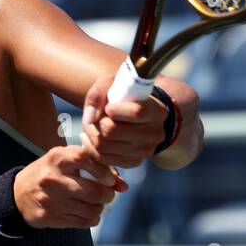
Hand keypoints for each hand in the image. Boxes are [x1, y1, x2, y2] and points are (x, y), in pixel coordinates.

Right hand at [14, 143, 127, 229]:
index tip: (110, 179)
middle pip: (94, 191)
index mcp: (56, 158)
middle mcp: (52, 178)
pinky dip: (92, 219)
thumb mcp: (67, 162)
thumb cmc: (50, 173)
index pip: (86, 159)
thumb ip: (96, 168)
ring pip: (91, 210)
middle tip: (107, 194)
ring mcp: (50, 200)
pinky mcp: (50, 217)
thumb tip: (124, 186)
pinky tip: (87, 213)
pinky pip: (83, 222)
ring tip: (95, 203)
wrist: (18, 195)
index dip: (104, 171)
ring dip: (100, 208)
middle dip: (108, 195)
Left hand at [81, 72, 202, 171]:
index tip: (109, 107)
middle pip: (112, 132)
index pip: (135, 112)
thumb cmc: (126, 95)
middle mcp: (154, 133)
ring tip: (90, 125)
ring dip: (90, 135)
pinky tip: (90, 137)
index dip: (114, 110)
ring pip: (104, 147)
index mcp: (155, 111)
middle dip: (96, 123)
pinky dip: (91, 149)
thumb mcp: (114, 83)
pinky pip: (103, 159)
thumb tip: (90, 118)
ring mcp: (145, 151)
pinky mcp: (134, 161)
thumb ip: (98, 94)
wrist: (141, 114)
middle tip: (93, 117)